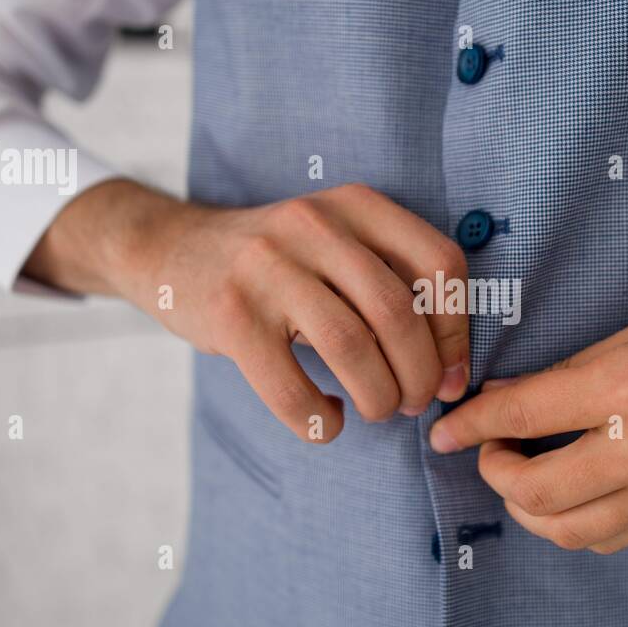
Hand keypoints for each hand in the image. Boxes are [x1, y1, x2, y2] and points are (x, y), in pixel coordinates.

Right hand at [25, 179, 469, 440]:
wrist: (171, 250)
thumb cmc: (278, 265)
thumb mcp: (336, 246)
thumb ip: (393, 287)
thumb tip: (451, 375)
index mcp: (355, 206)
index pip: (440, 263)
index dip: (456, 330)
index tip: (450, 375)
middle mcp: (314, 225)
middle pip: (398, 312)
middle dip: (419, 375)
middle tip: (413, 404)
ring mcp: (267, 266)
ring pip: (351, 347)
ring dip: (377, 398)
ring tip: (375, 411)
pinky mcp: (230, 314)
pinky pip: (291, 385)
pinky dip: (319, 419)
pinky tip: (325, 421)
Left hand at [429, 265, 627, 552]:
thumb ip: (580, 368)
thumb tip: (514, 398)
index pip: (522, 416)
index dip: (469, 426)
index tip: (444, 428)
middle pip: (535, 491)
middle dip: (493, 473)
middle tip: (484, 449)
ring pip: (572, 530)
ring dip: (529, 510)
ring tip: (521, 475)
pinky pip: (617, 536)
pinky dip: (577, 524)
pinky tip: (570, 493)